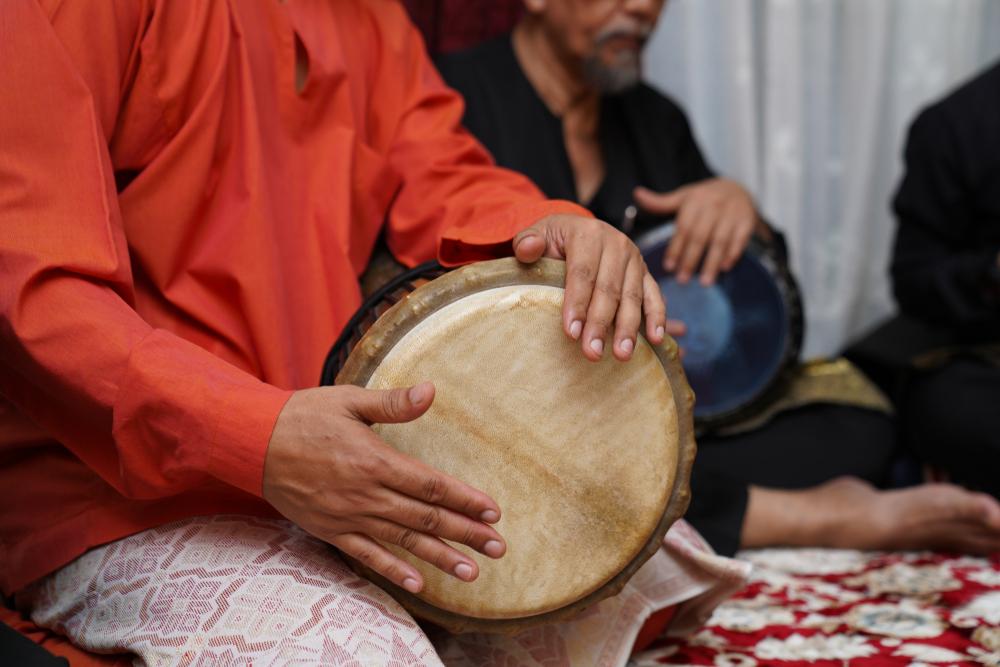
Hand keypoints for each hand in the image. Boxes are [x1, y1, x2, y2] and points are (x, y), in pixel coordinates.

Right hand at [263, 382, 505, 593]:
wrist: (252, 443)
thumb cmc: (303, 416)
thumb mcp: (349, 400)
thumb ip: (393, 403)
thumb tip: (431, 391)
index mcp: (376, 461)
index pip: (432, 486)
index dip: (465, 500)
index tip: (493, 512)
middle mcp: (368, 495)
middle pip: (426, 519)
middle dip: (466, 533)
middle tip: (498, 547)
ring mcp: (350, 517)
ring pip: (404, 542)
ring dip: (441, 558)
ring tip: (472, 571)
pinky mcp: (332, 531)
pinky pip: (368, 556)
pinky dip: (394, 571)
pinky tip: (419, 584)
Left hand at [513, 215, 665, 362]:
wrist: (579, 231)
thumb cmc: (554, 240)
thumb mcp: (538, 234)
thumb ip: (527, 241)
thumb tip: (528, 248)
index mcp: (588, 234)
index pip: (582, 272)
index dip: (577, 303)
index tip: (571, 332)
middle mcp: (616, 244)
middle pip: (608, 289)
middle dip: (600, 323)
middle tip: (592, 352)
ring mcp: (634, 259)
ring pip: (632, 296)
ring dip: (628, 328)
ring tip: (622, 355)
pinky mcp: (645, 273)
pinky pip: (654, 296)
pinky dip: (657, 317)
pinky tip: (656, 339)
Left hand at [634, 179, 767, 284]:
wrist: (738, 188)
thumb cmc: (704, 198)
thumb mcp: (683, 197)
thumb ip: (660, 202)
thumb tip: (636, 193)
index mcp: (695, 201)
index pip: (684, 228)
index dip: (676, 248)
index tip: (669, 267)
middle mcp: (714, 206)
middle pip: (700, 237)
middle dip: (691, 260)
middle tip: (682, 281)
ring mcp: (733, 213)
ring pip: (720, 241)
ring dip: (712, 263)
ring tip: (704, 283)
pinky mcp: (747, 221)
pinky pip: (740, 240)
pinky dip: (732, 254)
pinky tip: (724, 268)